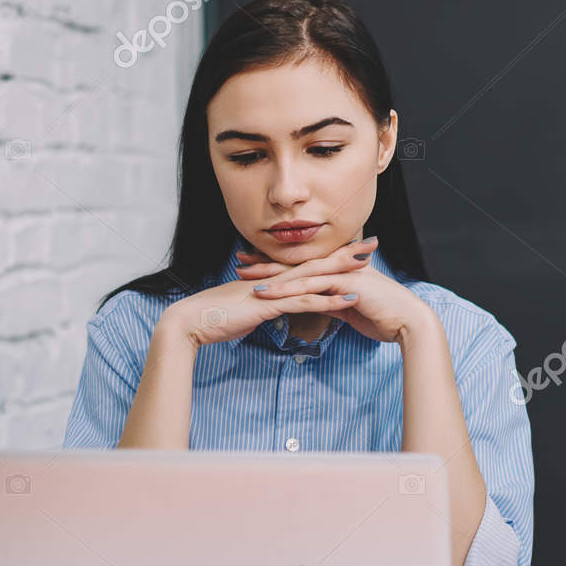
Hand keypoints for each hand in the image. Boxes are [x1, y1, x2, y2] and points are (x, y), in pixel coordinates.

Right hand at [160, 253, 364, 347]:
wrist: (192, 321)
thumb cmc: (216, 317)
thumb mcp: (247, 311)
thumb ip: (263, 306)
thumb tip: (272, 308)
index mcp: (272, 279)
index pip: (308, 264)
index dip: (332, 256)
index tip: (356, 249)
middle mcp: (276, 279)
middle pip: (317, 262)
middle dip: (346, 253)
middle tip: (373, 243)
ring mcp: (275, 290)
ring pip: (316, 278)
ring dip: (344, 272)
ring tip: (370, 264)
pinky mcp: (271, 305)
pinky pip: (305, 302)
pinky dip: (329, 300)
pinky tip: (350, 299)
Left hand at [235, 235, 435, 343]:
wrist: (409, 322)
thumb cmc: (386, 318)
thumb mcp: (353, 309)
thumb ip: (335, 302)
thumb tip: (319, 305)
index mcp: (340, 270)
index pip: (303, 266)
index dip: (278, 265)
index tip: (254, 266)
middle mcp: (340, 267)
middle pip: (297, 263)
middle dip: (267, 264)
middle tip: (240, 262)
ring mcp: (344, 273)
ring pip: (302, 272)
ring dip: (274, 277)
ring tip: (249, 282)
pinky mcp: (348, 284)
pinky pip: (314, 286)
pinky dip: (292, 290)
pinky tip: (274, 295)